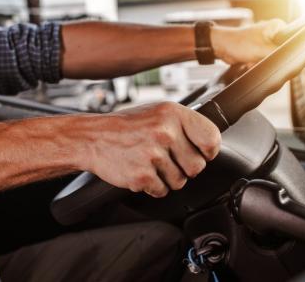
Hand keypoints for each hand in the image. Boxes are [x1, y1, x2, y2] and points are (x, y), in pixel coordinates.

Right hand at [82, 102, 220, 197]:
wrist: (92, 137)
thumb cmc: (128, 126)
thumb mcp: (159, 113)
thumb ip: (185, 126)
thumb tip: (211, 144)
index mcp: (173, 113)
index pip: (211, 138)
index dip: (208, 150)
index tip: (202, 153)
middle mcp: (165, 132)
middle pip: (197, 166)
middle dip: (185, 168)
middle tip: (168, 160)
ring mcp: (153, 154)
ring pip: (180, 181)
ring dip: (168, 178)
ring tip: (151, 164)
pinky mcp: (141, 175)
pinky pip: (162, 191)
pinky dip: (153, 186)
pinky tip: (142, 171)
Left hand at [211, 19, 286, 64]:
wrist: (222, 47)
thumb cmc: (240, 44)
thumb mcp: (263, 50)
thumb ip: (279, 54)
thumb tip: (292, 59)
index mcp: (276, 26)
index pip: (291, 40)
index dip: (287, 51)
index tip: (277, 57)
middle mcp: (273, 32)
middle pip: (281, 51)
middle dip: (270, 58)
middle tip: (260, 59)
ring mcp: (266, 41)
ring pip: (272, 57)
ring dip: (262, 62)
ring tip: (252, 60)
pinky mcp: (259, 49)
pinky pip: (264, 60)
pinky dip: (258, 63)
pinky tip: (249, 62)